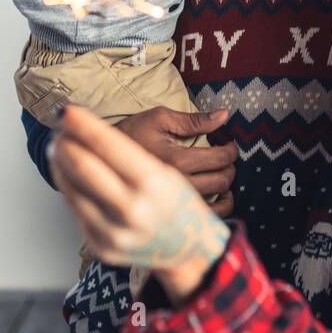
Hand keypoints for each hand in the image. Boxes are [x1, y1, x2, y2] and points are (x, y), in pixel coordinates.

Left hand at [49, 106, 230, 303]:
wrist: (186, 246)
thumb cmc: (174, 200)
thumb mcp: (164, 169)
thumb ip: (125, 152)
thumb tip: (84, 127)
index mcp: (152, 183)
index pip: (106, 144)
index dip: (81, 124)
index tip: (66, 110)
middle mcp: (132, 209)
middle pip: (82, 165)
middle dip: (64, 141)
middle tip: (59, 127)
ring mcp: (114, 231)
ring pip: (71, 187)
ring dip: (59, 161)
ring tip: (59, 146)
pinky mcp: (101, 246)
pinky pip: (74, 208)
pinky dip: (66, 185)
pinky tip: (66, 172)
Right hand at [116, 106, 236, 217]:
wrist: (101, 162)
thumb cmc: (131, 135)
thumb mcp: (159, 118)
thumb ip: (194, 119)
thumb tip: (224, 115)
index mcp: (176, 160)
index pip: (219, 158)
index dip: (230, 150)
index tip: (228, 144)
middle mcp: (177, 185)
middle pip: (222, 180)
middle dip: (230, 167)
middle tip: (225, 158)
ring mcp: (174, 204)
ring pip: (219, 202)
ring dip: (228, 188)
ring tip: (222, 177)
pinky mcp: (171, 214)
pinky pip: (207, 218)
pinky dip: (220, 208)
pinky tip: (218, 197)